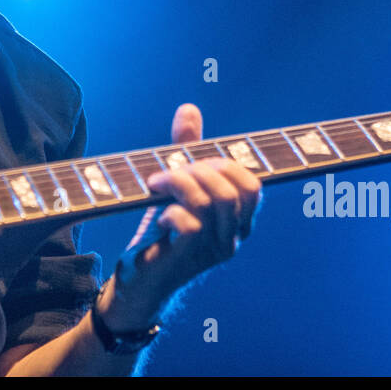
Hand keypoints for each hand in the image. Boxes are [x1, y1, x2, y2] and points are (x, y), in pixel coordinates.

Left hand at [100, 104, 261, 328]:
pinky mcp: (186, 258)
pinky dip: (170, 208)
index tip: (194, 162)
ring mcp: (210, 251)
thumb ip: (186, 150)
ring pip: (212, 202)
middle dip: (200, 169)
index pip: (253, 186)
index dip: (225, 165)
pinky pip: (190, 223)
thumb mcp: (176, 186)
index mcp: (236, 222)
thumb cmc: (160, 232)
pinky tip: (157, 214)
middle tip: (171, 173)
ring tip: (156, 183)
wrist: (137, 280)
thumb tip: (190, 109)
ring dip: (180, 182)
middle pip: (235, 190)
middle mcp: (231, 237)